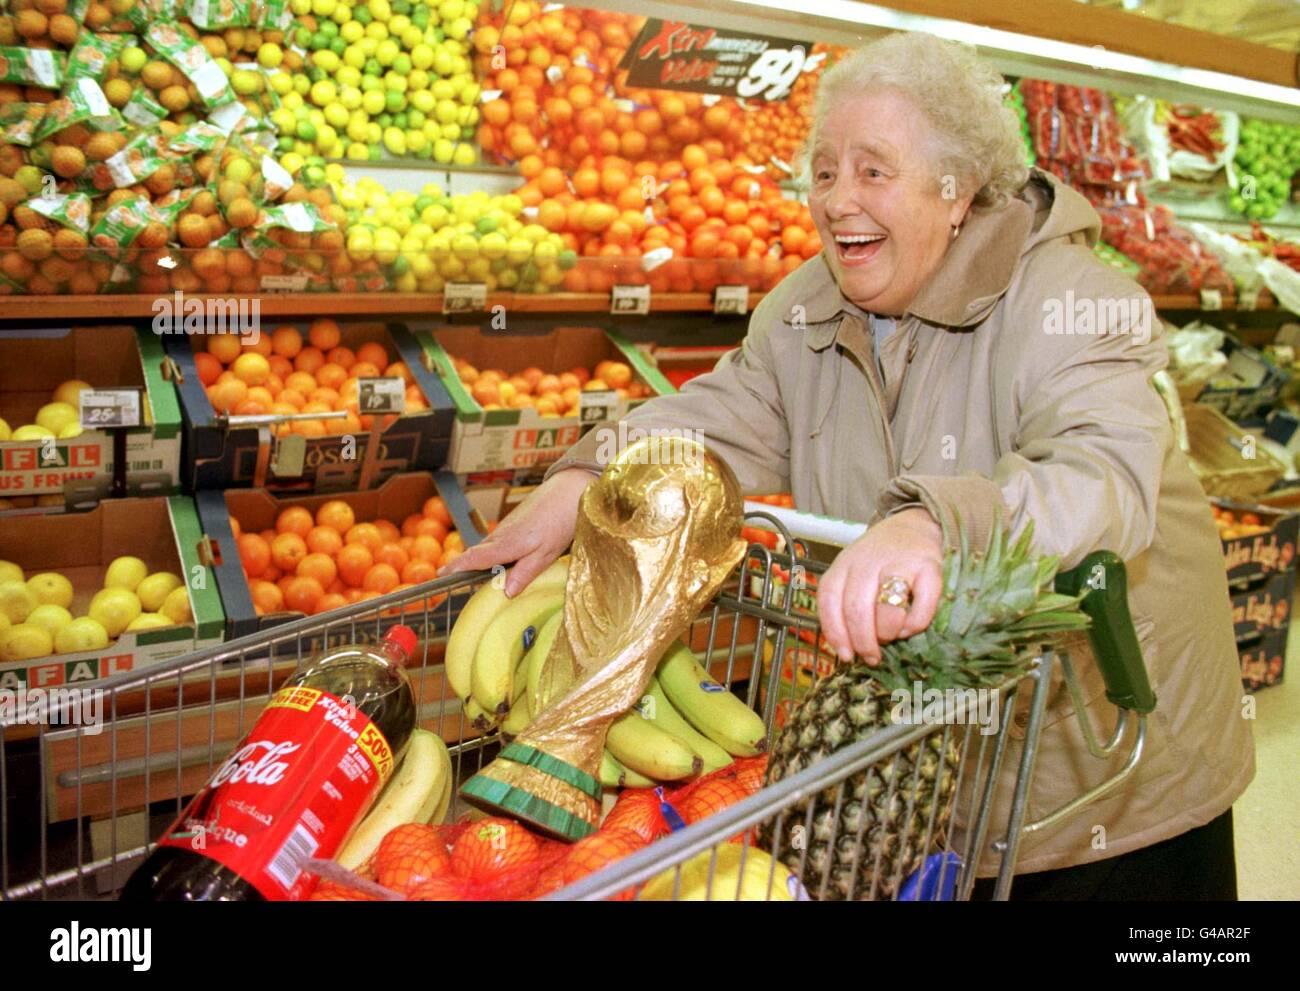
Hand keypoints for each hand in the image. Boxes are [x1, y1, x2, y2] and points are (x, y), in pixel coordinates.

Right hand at [439, 467, 595, 596]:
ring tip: (485, 575)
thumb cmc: (561, 522)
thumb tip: (505, 592)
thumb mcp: (546, 554)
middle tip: (456, 579)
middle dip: (466, 566)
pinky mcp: (516, 522)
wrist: (571, 489)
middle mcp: (502, 534)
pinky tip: (509, 558)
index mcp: (506, 544)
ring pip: (490, 547)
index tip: (440, 574)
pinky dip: (498, 551)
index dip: (456, 567)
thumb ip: (525, 573)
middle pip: (478, 553)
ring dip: (485, 560)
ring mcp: (508, 526)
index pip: (473, 558)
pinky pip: (500, 540)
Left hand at [817, 508, 943, 664]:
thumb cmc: (880, 560)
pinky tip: (911, 627)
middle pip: (857, 609)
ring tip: (892, 637)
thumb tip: (846, 650)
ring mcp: (899, 562)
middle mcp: (867, 561)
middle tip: (872, 656)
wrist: (916, 525)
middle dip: (864, 641)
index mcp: (844, 564)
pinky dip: (915, 624)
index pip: (829, 601)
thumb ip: (845, 603)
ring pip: (887, 608)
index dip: (836, 633)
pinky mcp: (929, 567)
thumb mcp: (853, 573)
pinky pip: (922, 605)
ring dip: (888, 632)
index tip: (847, 656)